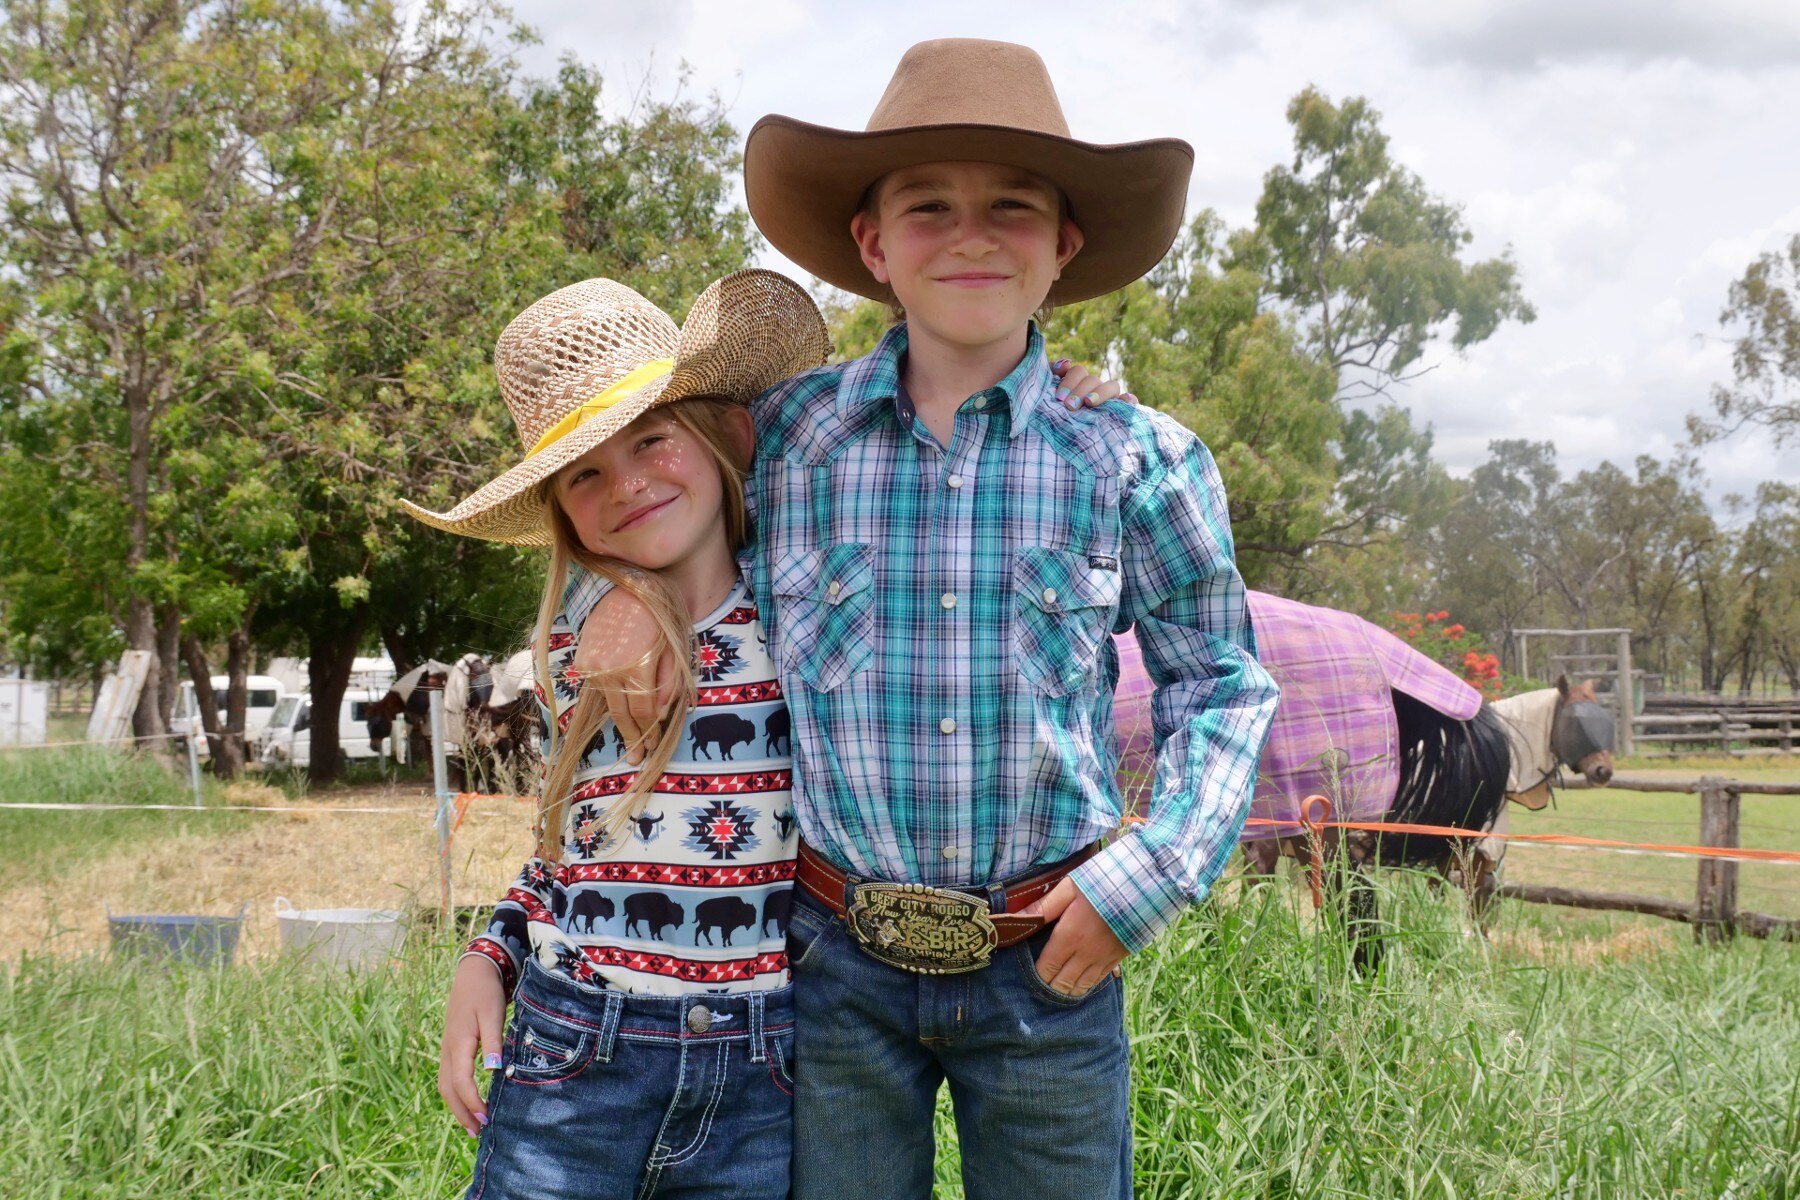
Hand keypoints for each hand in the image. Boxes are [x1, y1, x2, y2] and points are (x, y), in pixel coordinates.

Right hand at [438, 955, 506, 1137]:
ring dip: (457, 1107)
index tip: (487, 1119)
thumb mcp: (493, 1015)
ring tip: (473, 1125)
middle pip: (448, 1090)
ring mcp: (446, 1050)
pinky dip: (456, 1095)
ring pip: (445, 1086)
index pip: (462, 1082)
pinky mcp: (450, 1048)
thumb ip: (493, 1043)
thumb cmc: (486, 993)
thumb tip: (492, 1071)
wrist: (472, 973)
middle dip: (462, 1113)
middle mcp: (448, 1050)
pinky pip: (448, 1078)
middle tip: (479, 1132)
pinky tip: (468, 1102)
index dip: (472, 1103)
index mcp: (458, 1043)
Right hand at [577, 586, 680, 763]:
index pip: (643, 712)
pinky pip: (598, 688)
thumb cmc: (658, 615)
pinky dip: (610, 702)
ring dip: (619, 724)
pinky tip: (618, 715)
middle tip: (638, 759)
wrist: (626, 586)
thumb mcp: (674, 648)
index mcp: (636, 667)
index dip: (650, 731)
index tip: (655, 746)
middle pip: (622, 714)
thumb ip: (670, 682)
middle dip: (632, 738)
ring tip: (628, 744)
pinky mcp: (583, 660)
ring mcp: (593, 665)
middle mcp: (610, 670)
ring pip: (608, 703)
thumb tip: (663, 714)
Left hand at [1018, 879, 1127, 996]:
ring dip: (1068, 990)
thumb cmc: (1102, 884)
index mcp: (1069, 937)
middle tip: (1041, 985)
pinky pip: (1099, 981)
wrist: (1144, 888)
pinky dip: (1087, 986)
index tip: (1029, 974)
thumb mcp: (1069, 888)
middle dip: (1049, 987)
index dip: (1036, 975)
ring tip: (1058, 989)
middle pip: (1062, 983)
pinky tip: (1081, 985)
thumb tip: (1016, 918)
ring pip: (1081, 986)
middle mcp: (1085, 954)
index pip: (1046, 968)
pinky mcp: (1119, 958)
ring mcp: (1103, 959)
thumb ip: (1043, 906)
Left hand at [1049, 358, 1136, 409]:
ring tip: (1090, 403)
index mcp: (1077, 382)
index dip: (1069, 381)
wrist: (1054, 443)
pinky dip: (1129, 400)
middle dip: (1080, 391)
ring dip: (1102, 392)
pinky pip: (1129, 403)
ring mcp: (1108, 400)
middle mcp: (1093, 388)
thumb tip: (1066, 364)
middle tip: (1070, 406)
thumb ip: (1049, 375)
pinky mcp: (1119, 413)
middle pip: (1093, 379)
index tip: (1059, 398)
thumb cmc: (1048, 415)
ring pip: (1112, 386)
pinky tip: (1126, 400)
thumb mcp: (1043, 396)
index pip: (1078, 372)